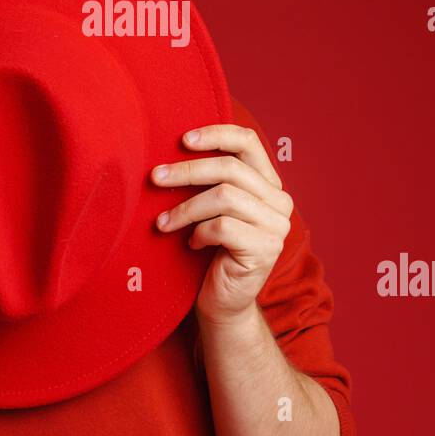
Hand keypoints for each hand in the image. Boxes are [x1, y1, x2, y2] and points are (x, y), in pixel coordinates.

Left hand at [150, 124, 293, 326]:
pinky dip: (198, 232)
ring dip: (185, 208)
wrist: (223, 301)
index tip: (182, 140)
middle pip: (230, 169)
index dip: (216, 134)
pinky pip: (222, 227)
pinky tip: (190, 244)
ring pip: (224, 197)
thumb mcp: (212, 208)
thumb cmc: (212, 250)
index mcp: (269, 184)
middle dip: (187, 171)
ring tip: (163, 222)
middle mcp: (279, 202)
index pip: (249, 142)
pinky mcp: (265, 249)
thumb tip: (173, 148)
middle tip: (154, 177)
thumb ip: (210, 180)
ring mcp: (276, 226)